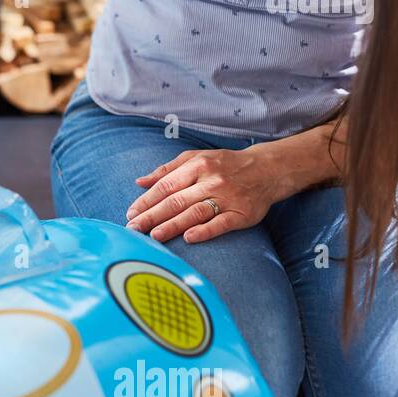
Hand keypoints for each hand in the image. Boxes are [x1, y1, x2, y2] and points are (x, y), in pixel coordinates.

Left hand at [124, 145, 288, 244]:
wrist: (267, 169)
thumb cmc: (225, 165)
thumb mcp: (196, 158)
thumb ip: (167, 170)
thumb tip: (139, 182)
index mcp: (198, 165)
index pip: (166, 185)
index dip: (146, 200)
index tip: (130, 213)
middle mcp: (211, 180)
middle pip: (176, 200)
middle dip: (152, 215)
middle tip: (133, 229)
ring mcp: (227, 197)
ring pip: (195, 212)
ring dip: (172, 225)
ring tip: (154, 235)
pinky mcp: (242, 213)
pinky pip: (221, 223)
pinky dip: (205, 231)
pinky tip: (188, 238)